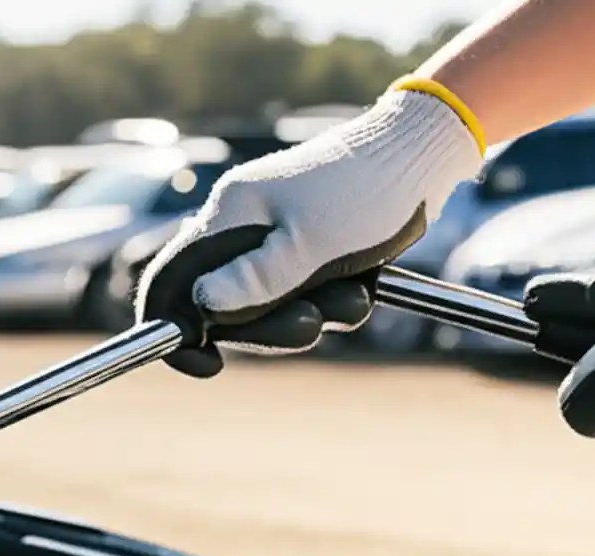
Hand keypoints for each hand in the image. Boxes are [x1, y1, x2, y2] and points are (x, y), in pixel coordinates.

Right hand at [135, 88, 481, 376]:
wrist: (422, 154)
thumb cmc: (368, 191)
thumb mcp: (313, 244)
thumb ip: (256, 279)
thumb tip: (200, 306)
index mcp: (230, 216)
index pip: (172, 279)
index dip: (175, 329)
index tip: (207, 363)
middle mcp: (242, 226)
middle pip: (222, 303)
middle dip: (268, 326)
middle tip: (312, 324)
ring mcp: (272, 236)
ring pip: (267, 304)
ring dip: (311, 314)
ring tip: (352, 295)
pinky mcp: (304, 245)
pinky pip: (301, 294)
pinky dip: (330, 301)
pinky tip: (360, 285)